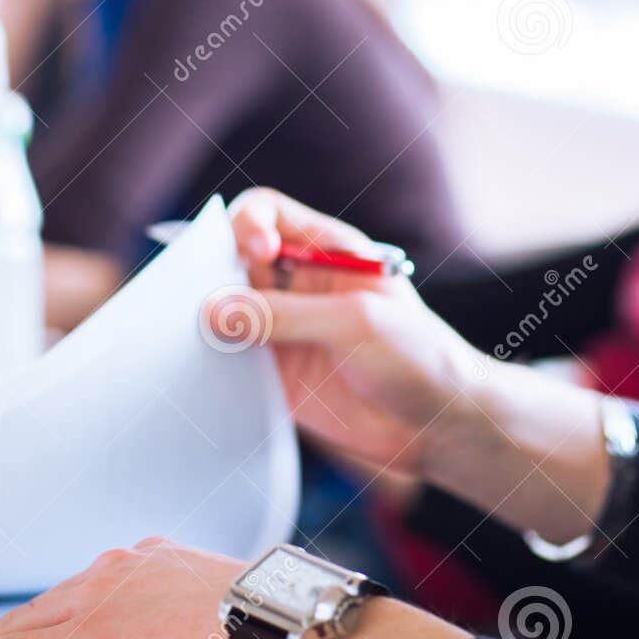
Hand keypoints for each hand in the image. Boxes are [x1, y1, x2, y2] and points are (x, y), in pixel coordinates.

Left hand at [0, 536, 472, 638]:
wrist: (280, 628)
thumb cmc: (267, 629)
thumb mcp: (207, 615)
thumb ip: (164, 624)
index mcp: (153, 560)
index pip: (86, 591)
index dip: (52, 617)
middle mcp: (118, 566)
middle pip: (48, 605)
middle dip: (14, 636)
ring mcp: (96, 596)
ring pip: (25, 626)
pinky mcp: (79, 638)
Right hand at [209, 188, 487, 478]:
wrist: (440, 425)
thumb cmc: (419, 357)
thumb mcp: (356, 324)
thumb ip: (286, 315)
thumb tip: (212, 312)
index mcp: (327, 251)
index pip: (267, 214)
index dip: (248, 224)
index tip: (255, 252)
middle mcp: (299, 284)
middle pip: (233, 259)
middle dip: (211, 271)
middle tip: (202, 299)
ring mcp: (285, 329)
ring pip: (224, 309)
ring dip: (204, 319)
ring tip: (197, 337)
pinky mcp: (276, 373)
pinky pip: (229, 358)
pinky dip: (211, 360)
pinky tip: (208, 371)